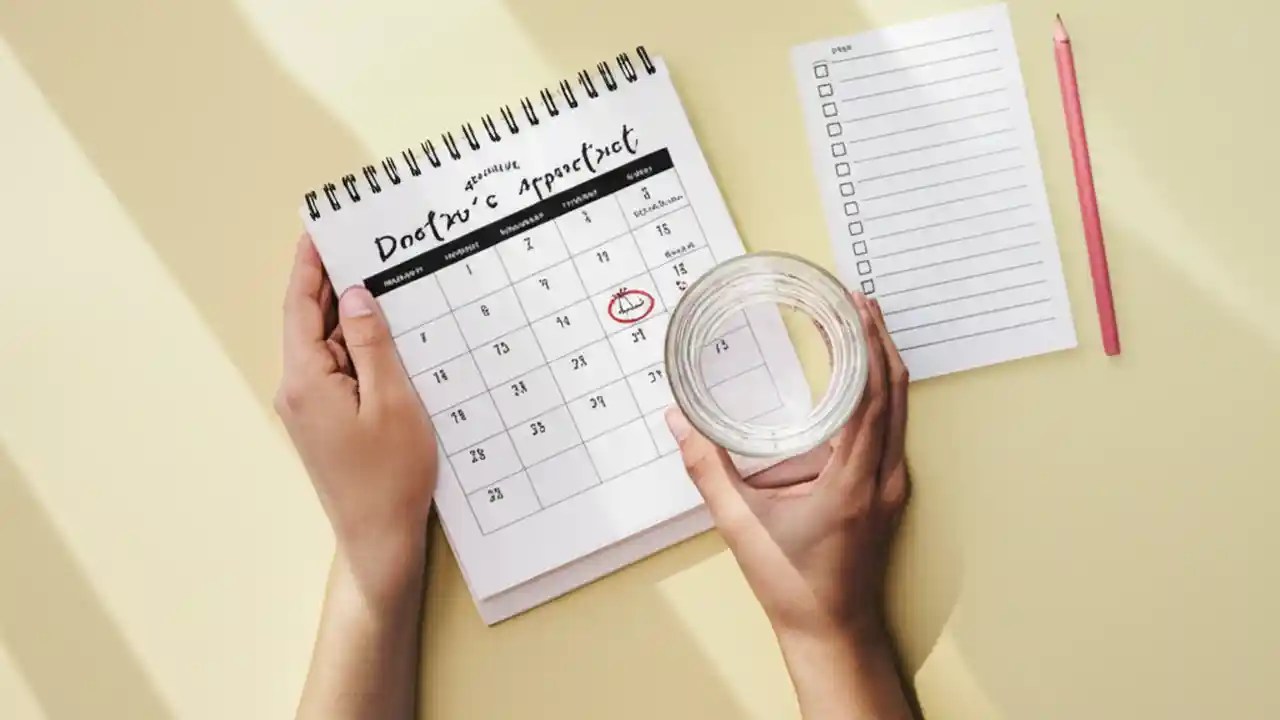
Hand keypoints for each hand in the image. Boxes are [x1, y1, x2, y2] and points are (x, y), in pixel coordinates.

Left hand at [275, 235, 437, 602]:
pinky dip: (355, 346)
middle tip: (360, 244)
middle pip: (309, 322)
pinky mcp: (325, 421)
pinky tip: (382, 334)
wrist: (377, 537)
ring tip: (379, 280)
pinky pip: (337, 369)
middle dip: (331, 282)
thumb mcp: (392, 401)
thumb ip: (371, 344)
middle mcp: (297, 390)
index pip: (300, 306)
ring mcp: (310, 407)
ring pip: (325, 346)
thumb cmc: (390, 475)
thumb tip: (356, 296)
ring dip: (347, 315)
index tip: (317, 230)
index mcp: (306, 380)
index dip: (308, 265)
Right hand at [666, 294, 911, 717]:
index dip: (865, 346)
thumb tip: (677, 421)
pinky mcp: (889, 491)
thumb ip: (707, 469)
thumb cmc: (792, 585)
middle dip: (879, 339)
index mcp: (853, 482)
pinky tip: (860, 377)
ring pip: (900, 408)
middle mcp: (884, 478)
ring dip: (883, 362)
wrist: (833, 632)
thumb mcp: (741, 526)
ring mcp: (893, 485)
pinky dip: (880, 392)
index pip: (870, 397)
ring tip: (861, 323)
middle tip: (856, 299)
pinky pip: (893, 428)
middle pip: (895, 392)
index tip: (851, 307)